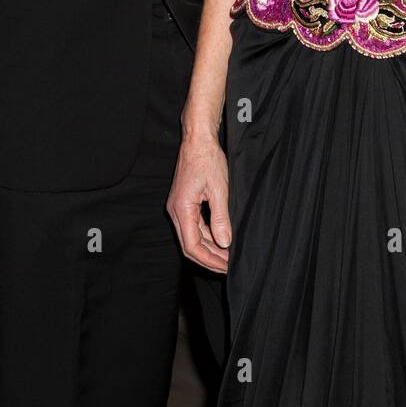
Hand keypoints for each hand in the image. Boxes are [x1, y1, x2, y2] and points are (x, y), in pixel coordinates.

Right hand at [167, 123, 230, 273]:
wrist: (198, 140)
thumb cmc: (207, 159)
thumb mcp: (219, 189)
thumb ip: (220, 218)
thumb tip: (224, 243)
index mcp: (182, 209)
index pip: (192, 246)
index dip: (209, 260)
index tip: (226, 266)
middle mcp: (176, 211)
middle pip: (190, 245)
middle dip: (210, 258)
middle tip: (229, 266)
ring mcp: (179, 207)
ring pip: (192, 237)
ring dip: (210, 248)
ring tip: (228, 256)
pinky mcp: (184, 203)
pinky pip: (194, 226)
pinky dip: (207, 235)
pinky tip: (221, 240)